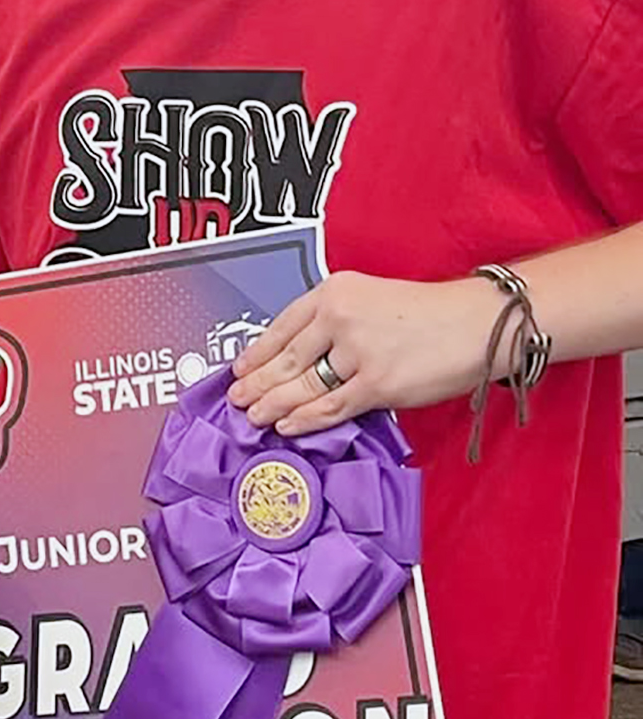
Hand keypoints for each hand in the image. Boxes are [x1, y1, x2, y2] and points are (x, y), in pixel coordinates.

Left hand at [229, 271, 504, 435]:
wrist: (482, 322)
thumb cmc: (433, 314)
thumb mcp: (372, 299)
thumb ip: (336, 322)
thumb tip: (299, 357)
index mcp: (335, 292)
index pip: (281, 326)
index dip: (256, 352)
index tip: (240, 368)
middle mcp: (340, 318)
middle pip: (285, 358)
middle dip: (256, 383)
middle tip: (236, 398)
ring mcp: (357, 352)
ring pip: (302, 386)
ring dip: (273, 404)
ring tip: (254, 416)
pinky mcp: (377, 384)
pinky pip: (330, 407)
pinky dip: (304, 420)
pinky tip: (287, 426)